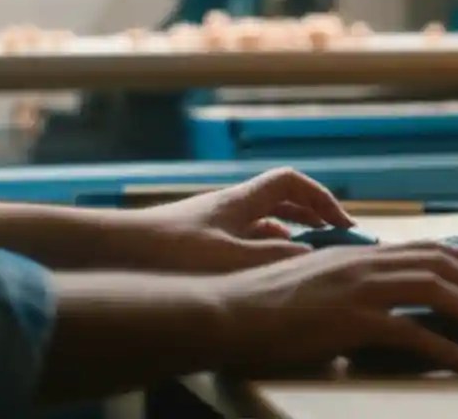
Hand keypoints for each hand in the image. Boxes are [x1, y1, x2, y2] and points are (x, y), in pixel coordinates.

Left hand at [126, 167, 355, 272]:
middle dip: (312, 216)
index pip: (292, 183)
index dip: (320, 197)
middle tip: (335, 238)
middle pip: (282, 201)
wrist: (117, 249)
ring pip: (265, 223)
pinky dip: (265, 252)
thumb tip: (313, 259)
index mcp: (241, 200)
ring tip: (310, 257)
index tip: (340, 222)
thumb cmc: (170, 250)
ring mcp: (217, 224)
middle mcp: (232, 206)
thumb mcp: (228, 258)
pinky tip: (269, 273)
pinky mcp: (202, 243)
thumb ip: (273, 259)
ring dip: (291, 236)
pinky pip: (246, 241)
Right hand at [213, 241, 457, 374]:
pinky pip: (414, 335)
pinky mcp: (354, 320)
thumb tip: (371, 304)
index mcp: (356, 254)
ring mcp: (361, 290)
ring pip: (437, 292)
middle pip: (440, 266)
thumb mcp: (314, 283)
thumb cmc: (262, 305)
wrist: (229, 311)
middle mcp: (364, 263)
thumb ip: (346, 287)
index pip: (421, 248)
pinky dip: (447, 348)